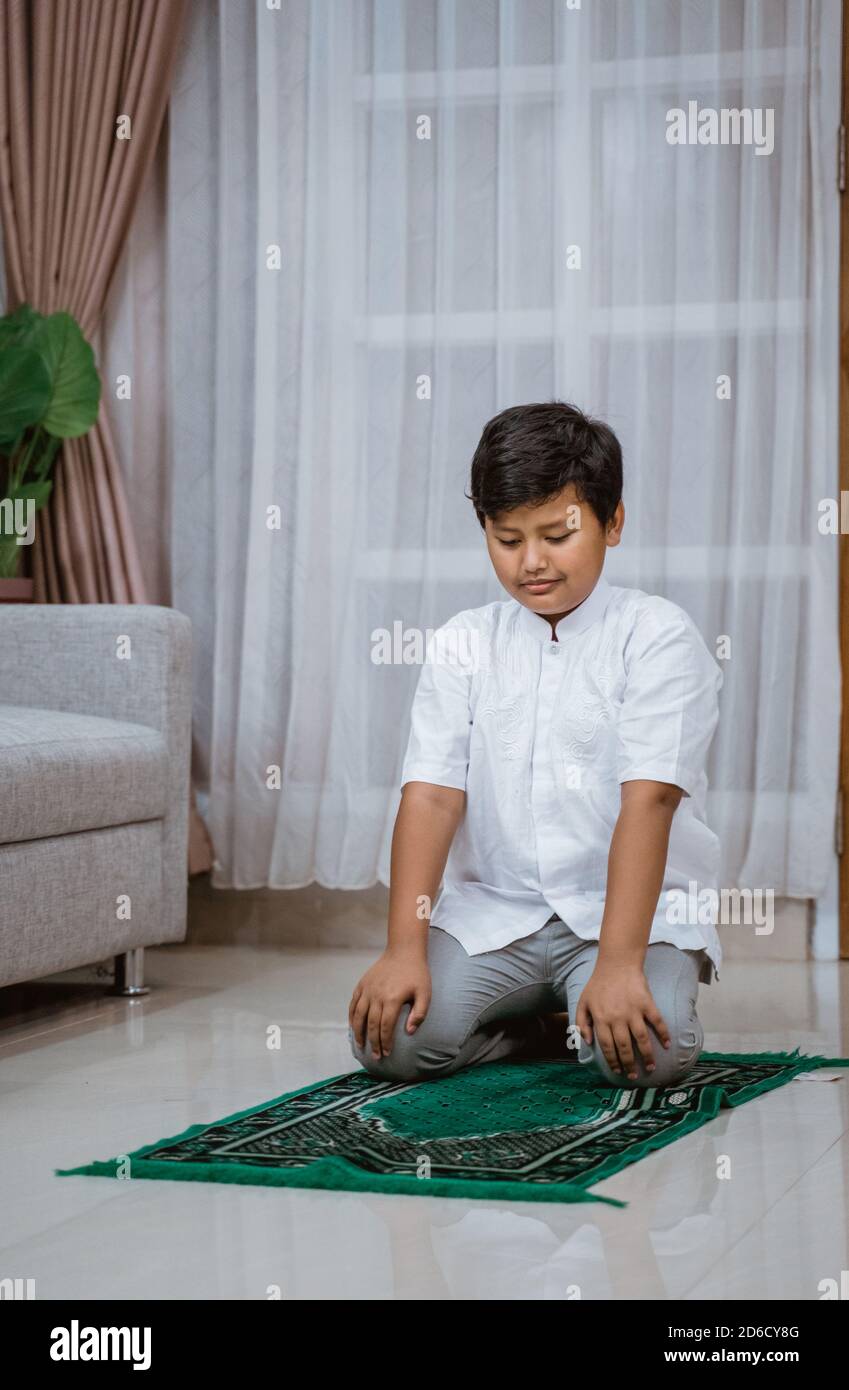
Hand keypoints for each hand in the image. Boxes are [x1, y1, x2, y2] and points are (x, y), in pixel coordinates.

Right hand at [348, 947, 431, 1060]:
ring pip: (358, 1016)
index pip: (385, 1027)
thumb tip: (409, 1032)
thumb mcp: (425, 993)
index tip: (387, 1053)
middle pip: (371, 1024)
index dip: (385, 1042)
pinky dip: (352, 1017)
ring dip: (359, 1033)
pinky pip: (353, 1004)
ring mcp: (367, 989)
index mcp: (392, 999)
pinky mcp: (362, 984)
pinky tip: (353, 1027)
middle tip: (375, 1056)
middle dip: (373, 1043)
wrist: (404, 951)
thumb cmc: (417, 973)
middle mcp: (377, 995)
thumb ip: (419, 1014)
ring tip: (361, 1046)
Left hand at [574, 960, 670, 1078]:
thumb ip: (580, 1022)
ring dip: (647, 1055)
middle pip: (624, 1047)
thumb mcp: (583, 1002)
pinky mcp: (647, 1003)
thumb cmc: (598, 984)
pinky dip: (663, 1033)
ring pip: (641, 1039)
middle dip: (629, 1065)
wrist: (616, 963)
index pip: (607, 1047)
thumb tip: (586, 1042)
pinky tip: (667, 1044)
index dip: (613, 1061)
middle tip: (634, 1076)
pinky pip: (657, 1021)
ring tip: (651, 1067)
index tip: (618, 1071)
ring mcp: (633, 1011)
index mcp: (601, 1019)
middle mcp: (617, 1018)